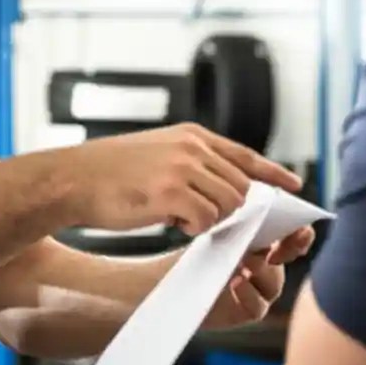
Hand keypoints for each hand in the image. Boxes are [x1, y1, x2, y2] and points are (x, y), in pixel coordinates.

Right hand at [54, 123, 301, 235]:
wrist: (71, 180)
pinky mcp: (172, 191)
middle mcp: (192, 147)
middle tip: (207, 222)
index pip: (243, 154)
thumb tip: (223, 191)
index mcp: (190, 136)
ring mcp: (183, 168)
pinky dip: (194, 228)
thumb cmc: (107, 174)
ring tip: (180, 219)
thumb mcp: (155, 155)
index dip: (272, 172)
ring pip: (229, 205)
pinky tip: (170, 222)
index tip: (293, 185)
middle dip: (233, 210)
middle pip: (240, 187)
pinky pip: (207, 220)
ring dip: (210, 220)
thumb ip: (191, 166)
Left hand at [201, 226, 315, 328]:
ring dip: (262, 271)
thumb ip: (246, 231)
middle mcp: (264, 267)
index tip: (300, 231)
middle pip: (287, 260)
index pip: (291, 238)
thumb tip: (267, 231)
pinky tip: (237, 283)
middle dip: (285, 252)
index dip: (300, 236)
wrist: (173, 281)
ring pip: (274, 283)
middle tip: (273, 249)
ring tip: (245, 261)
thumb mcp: (221, 236)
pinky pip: (259, 306)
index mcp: (262, 244)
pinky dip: (250, 293)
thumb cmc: (196, 254)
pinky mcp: (247, 311)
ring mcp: (258, 290)